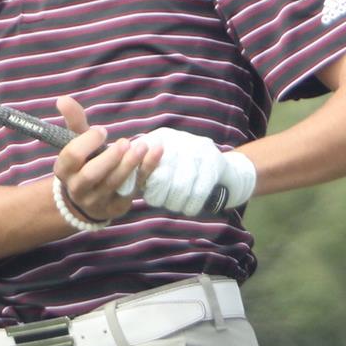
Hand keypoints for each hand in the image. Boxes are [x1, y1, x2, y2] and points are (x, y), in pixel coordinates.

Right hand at [52, 97, 160, 223]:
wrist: (88, 200)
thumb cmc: (85, 163)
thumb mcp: (77, 144)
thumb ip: (74, 122)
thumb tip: (63, 99)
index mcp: (64, 170)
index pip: (72, 156)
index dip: (87, 142)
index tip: (102, 131)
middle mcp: (78, 188)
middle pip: (91, 174)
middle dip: (109, 157)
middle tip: (125, 142)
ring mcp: (98, 200)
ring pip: (114, 183)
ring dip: (130, 163)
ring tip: (143, 145)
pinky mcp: (117, 206)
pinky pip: (134, 188)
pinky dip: (147, 169)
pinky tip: (156, 152)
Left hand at [138, 127, 256, 216]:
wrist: (223, 169)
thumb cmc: (182, 171)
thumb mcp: (159, 165)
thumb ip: (139, 172)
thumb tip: (122, 186)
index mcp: (160, 137)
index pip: (140, 160)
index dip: (135, 180)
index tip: (138, 193)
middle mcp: (178, 139)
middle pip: (161, 176)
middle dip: (159, 195)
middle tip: (160, 201)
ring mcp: (198, 149)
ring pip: (180, 186)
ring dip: (175, 202)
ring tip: (175, 205)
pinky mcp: (214, 162)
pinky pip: (199, 192)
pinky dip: (191, 205)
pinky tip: (189, 208)